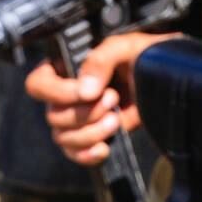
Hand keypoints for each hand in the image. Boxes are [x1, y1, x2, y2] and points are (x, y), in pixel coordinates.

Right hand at [25, 31, 163, 164]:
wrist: (163, 81)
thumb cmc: (142, 56)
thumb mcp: (124, 47)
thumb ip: (101, 60)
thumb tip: (85, 90)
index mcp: (66, 68)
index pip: (38, 84)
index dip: (55, 93)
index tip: (85, 94)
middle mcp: (66, 95)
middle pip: (53, 116)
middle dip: (85, 112)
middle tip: (113, 98)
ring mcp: (77, 118)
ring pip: (62, 138)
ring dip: (91, 133)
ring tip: (116, 119)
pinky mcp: (91, 137)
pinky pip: (75, 154)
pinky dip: (88, 155)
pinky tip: (106, 147)